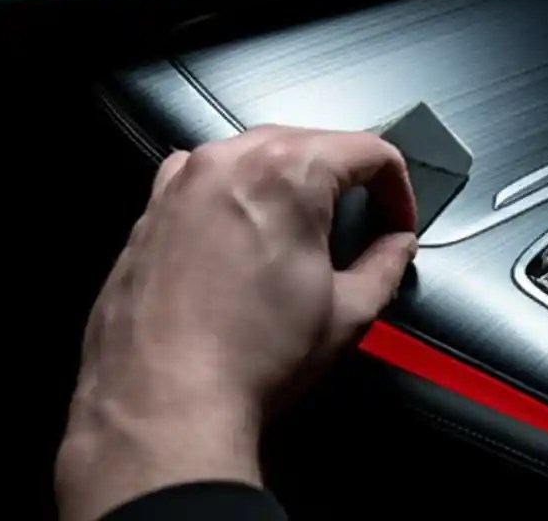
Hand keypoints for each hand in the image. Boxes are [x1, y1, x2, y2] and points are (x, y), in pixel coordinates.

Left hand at [56, 126, 416, 520]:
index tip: (397, 226)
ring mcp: (181, 181)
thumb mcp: (348, 312)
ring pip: (254, 156)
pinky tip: (243, 241)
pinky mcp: (149, 211)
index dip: (398, 190)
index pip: (368, 151)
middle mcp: (229, 160)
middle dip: (344, 181)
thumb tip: (396, 246)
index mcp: (287, 172)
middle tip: (359, 229)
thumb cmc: (255, 357)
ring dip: (288, 183)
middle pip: (309, 143)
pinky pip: (206, 181)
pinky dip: (237, 197)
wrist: (162, 404)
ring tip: (300, 235)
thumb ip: (385, 264)